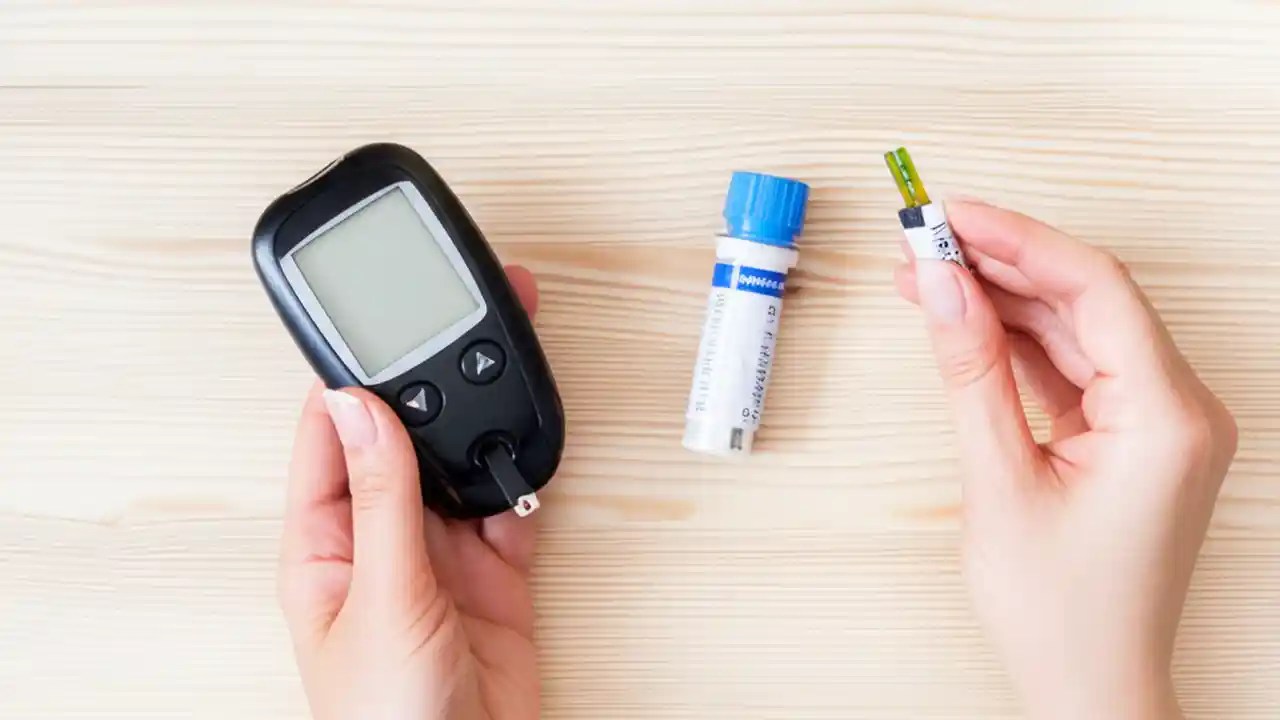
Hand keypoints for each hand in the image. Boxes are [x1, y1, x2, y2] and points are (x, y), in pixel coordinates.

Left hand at [278, 266, 541, 719]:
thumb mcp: (383, 600)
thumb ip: (382, 501)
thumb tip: (362, 409)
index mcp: (325, 544)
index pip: (329, 438)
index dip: (352, 380)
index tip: (381, 326)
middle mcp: (381, 542)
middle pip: (402, 443)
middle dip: (429, 392)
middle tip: (460, 333)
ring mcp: (439, 559)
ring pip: (459, 468)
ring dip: (480, 433)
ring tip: (500, 385)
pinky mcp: (495, 578)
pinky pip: (511, 509)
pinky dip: (524, 483)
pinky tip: (527, 463)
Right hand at [894, 200, 1236, 719]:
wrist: (1089, 686)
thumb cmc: (1057, 611)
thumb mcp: (1000, 482)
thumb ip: (971, 371)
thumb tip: (939, 283)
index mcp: (1167, 418)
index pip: (1095, 289)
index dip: (1017, 239)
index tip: (950, 214)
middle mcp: (1180, 409)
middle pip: (1086, 300)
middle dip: (1000, 264)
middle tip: (922, 237)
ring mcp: (1159, 423)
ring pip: (1076, 329)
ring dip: (1001, 300)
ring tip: (923, 273)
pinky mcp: (1133, 437)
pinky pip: (1074, 368)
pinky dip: (1017, 344)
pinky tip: (963, 322)